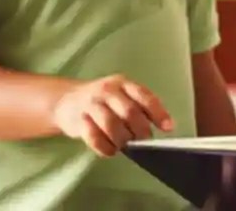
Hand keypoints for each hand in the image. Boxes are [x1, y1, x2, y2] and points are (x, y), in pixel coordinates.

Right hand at [51, 74, 172, 156]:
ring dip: (123, 140)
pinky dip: (105, 147)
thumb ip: (139, 107)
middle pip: (129, 111)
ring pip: (111, 124)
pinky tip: (111, 151)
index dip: (158, 113)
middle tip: (145, 142)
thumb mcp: (122, 96)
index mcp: (123, 83)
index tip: (168, 128)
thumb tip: (163, 127)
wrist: (67, 100)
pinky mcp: (78, 120)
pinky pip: (93, 137)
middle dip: (140, 130)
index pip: (145, 96)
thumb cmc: (103, 101)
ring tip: (127, 147)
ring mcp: (91, 104)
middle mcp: (107, 91)